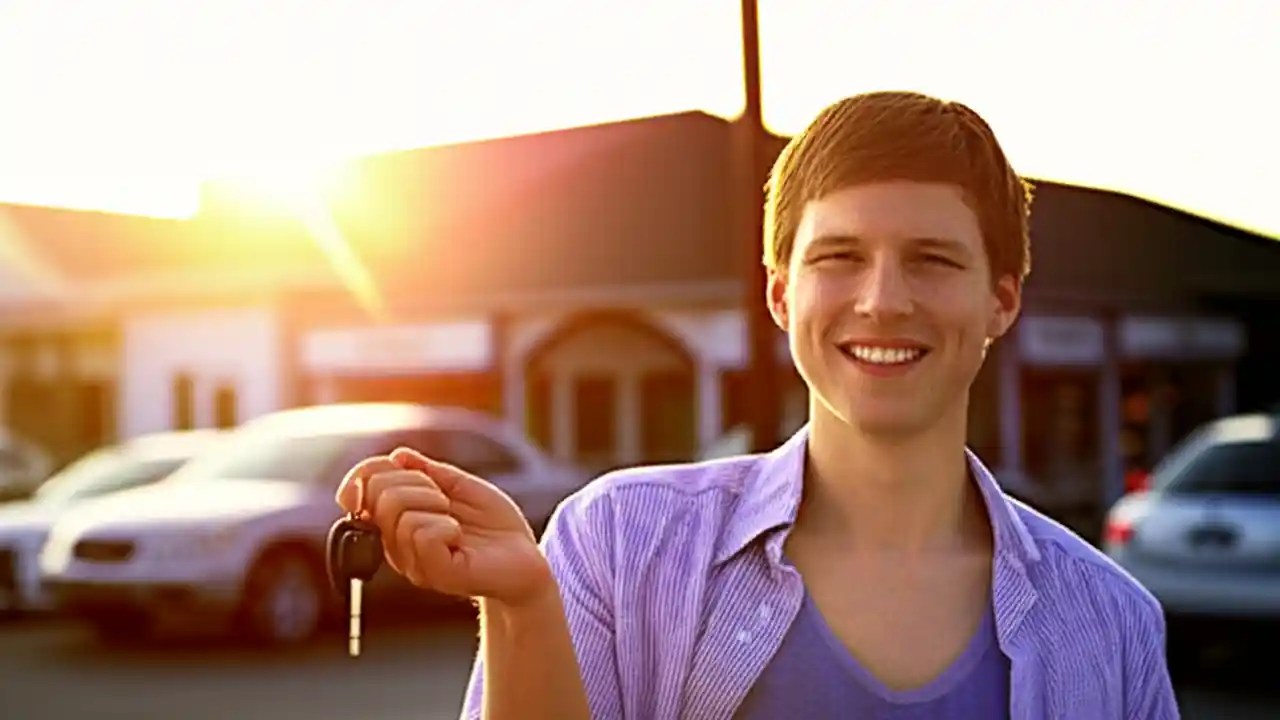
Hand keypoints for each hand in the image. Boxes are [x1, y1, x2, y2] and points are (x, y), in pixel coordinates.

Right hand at [335, 448, 553, 607]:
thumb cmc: (494, 527)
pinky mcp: (436, 574)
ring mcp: (414, 562)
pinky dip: (445, 526)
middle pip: (380, 496)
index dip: (368, 471)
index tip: (398, 464)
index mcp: (396, 522)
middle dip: (418, 483)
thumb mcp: (459, 488)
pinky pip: (421, 535)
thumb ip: (427, 472)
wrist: (525, 559)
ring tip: (455, 520)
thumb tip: (397, 455)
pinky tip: (459, 537)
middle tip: (444, 499)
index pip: (360, 489)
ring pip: (401, 515)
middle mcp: (397, 545)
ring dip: (436, 505)